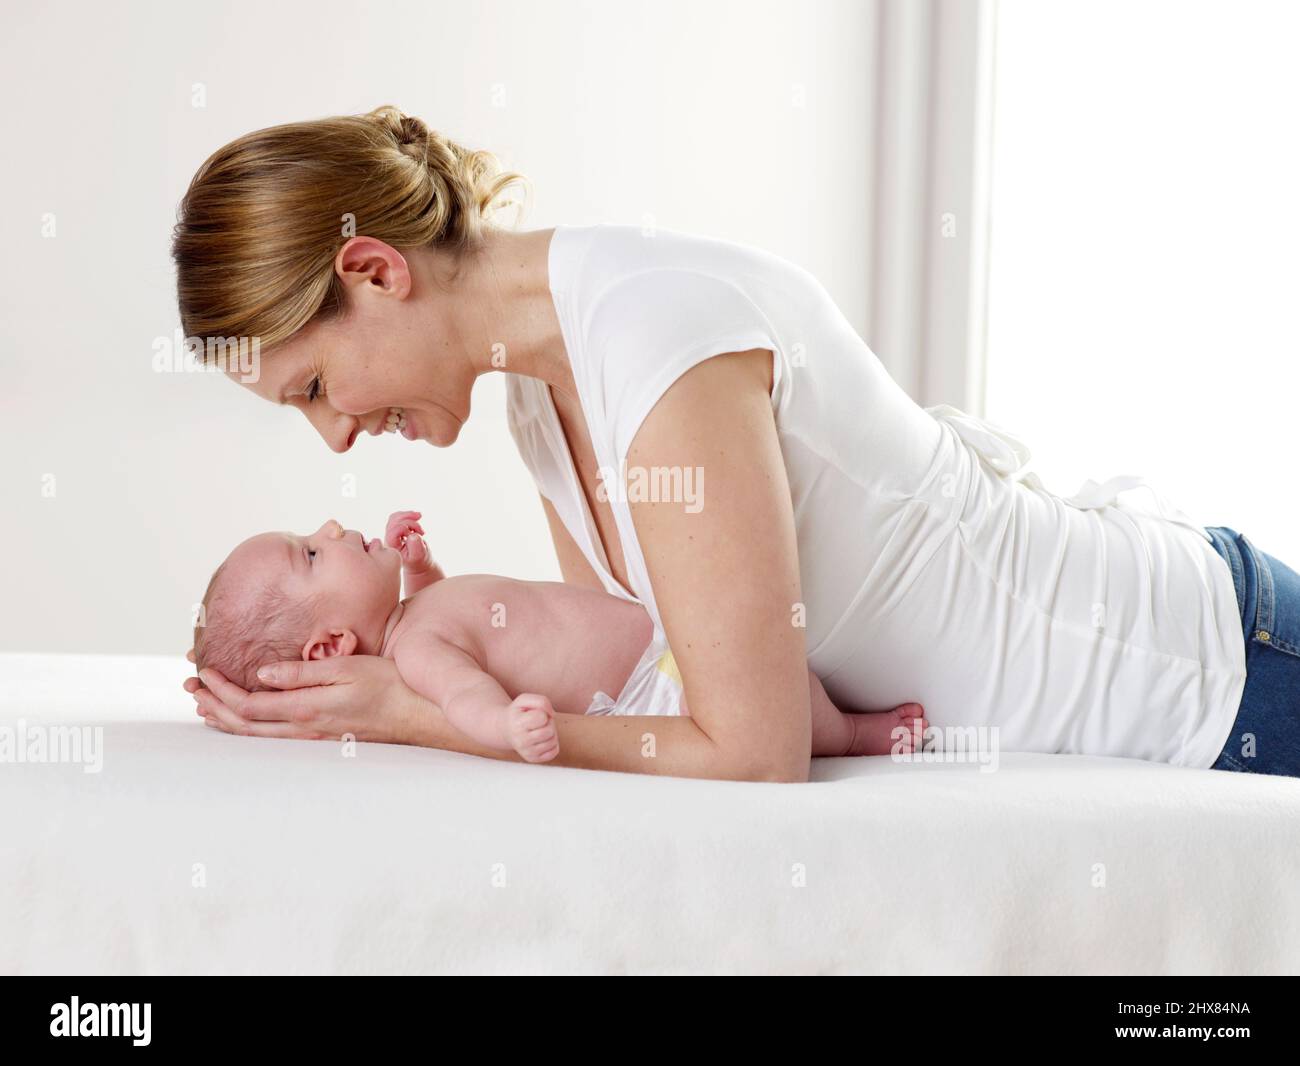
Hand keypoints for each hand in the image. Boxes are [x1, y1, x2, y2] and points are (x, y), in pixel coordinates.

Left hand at [185, 654, 428, 744]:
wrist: (418, 714)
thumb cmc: (388, 684)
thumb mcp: (347, 667)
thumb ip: (302, 672)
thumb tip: (262, 673)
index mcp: (307, 709)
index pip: (249, 704)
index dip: (221, 690)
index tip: (203, 671)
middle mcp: (304, 729)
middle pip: (244, 725)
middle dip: (213, 705)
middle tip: (191, 686)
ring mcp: (312, 737)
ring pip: (256, 736)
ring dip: (227, 720)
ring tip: (205, 705)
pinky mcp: (321, 736)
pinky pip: (273, 737)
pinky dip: (249, 728)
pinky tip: (245, 719)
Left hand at [385, 509, 429, 568]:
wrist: (418, 562)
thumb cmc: (418, 561)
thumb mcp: (419, 556)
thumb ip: (416, 546)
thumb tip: (413, 534)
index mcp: (392, 547)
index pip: (394, 531)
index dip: (406, 528)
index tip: (417, 535)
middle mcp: (388, 539)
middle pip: (394, 521)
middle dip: (409, 521)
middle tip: (422, 531)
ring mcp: (390, 534)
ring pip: (395, 517)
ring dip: (408, 515)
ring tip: (420, 518)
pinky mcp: (395, 529)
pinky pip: (398, 517)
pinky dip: (408, 515)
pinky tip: (416, 518)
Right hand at [506, 693, 558, 762]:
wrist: (505, 729)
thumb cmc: (518, 712)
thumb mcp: (525, 700)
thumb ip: (541, 701)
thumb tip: (553, 715)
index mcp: (517, 724)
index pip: (542, 717)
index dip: (542, 713)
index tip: (534, 714)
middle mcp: (521, 741)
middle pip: (549, 731)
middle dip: (548, 723)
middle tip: (539, 722)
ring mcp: (527, 752)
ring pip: (553, 741)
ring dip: (551, 733)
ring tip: (540, 729)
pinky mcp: (533, 759)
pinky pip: (554, 751)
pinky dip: (552, 743)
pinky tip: (542, 739)